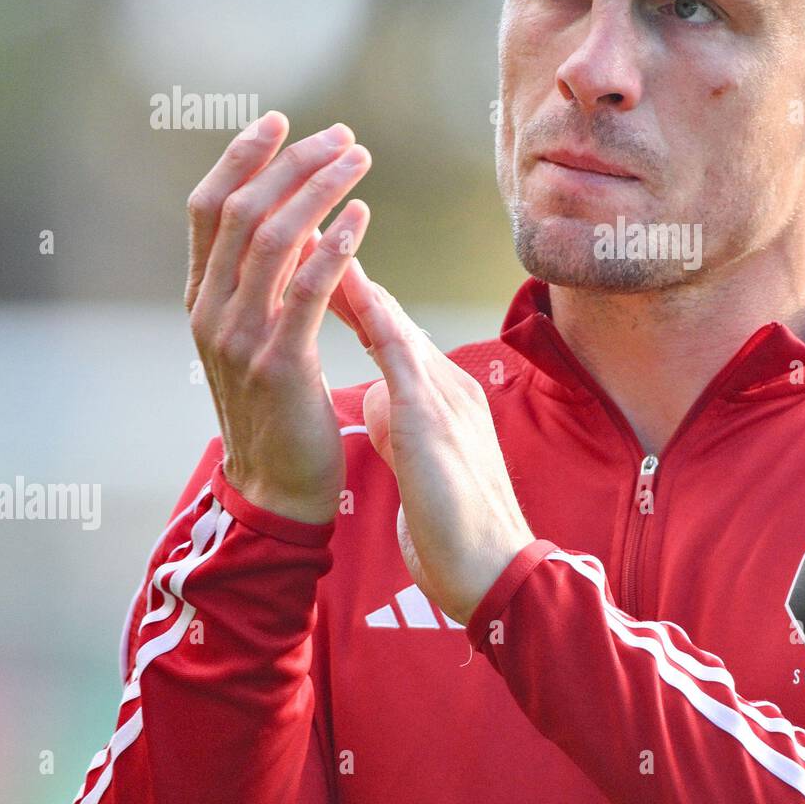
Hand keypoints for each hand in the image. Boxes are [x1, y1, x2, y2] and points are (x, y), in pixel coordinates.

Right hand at [185, 112, 371, 523]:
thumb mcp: (262, 332)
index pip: (208, 208)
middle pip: (241, 212)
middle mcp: (210, 311)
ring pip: (273, 241)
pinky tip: (359, 218)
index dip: (240, 158)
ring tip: (358, 159)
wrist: (279, 486)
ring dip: (318, 191)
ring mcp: (239, 338)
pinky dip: (333, 248)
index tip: (280, 121)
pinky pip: (305, 293)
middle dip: (291, 163)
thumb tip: (299, 218)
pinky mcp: (278, 365)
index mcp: (202, 297)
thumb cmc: (280, 404)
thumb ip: (269, 279)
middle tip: (340, 135)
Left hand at [343, 268, 534, 624]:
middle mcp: (446, 387)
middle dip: (347, 274)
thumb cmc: (458, 532)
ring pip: (392, 322)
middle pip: (388, 318)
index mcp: (441, 401)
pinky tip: (348, 286)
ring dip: (353, 278)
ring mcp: (444, 398)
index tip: (315, 265)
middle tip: (309, 228)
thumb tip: (385, 402)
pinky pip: (398, 353)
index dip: (353, 299)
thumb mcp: (422, 465)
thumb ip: (404, 427)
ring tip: (317, 235)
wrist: (496, 575)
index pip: (389, 337)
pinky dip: (372, 314)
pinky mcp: (433, 419)